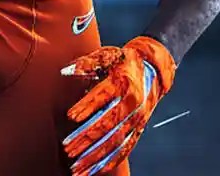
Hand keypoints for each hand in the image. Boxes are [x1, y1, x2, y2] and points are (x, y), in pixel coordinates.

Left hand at [61, 36, 176, 174]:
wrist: (154, 67)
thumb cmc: (123, 61)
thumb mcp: (106, 55)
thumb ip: (86, 64)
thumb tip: (65, 71)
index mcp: (122, 82)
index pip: (102, 96)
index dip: (87, 106)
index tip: (70, 116)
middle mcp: (131, 103)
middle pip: (107, 124)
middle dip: (86, 139)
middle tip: (68, 149)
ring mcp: (136, 118)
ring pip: (115, 141)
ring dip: (96, 156)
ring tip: (77, 168)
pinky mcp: (138, 129)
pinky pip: (124, 148)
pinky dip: (110, 160)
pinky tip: (95, 170)